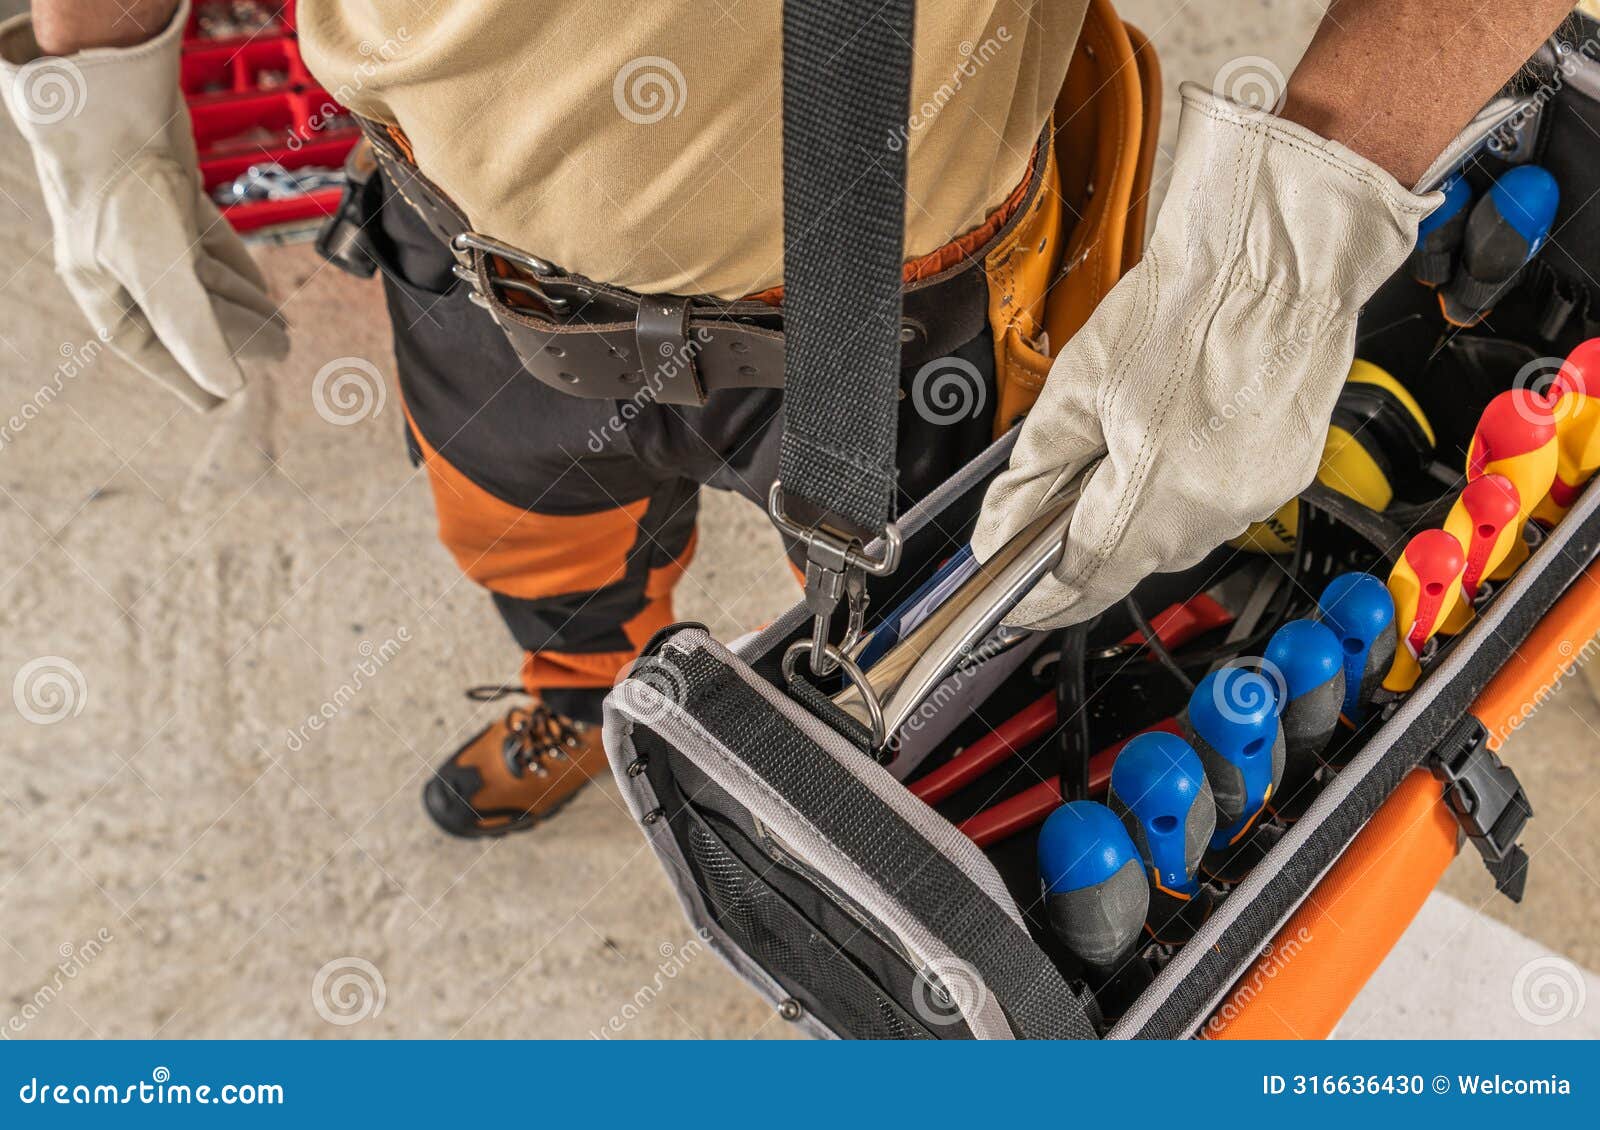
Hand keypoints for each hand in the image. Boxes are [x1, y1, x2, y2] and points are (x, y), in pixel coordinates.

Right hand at [0, 0, 286, 409]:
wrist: (112, 97)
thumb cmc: (120, 186)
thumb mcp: (160, 270)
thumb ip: (194, 330)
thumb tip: (227, 387)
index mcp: (99, 283)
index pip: (145, 344)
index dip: (182, 375)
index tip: (218, 403)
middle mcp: (119, 256)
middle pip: (182, 311)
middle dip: (231, 337)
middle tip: (278, 356)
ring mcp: (145, 223)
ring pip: (200, 278)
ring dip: (241, 305)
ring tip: (283, 331)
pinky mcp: (170, 192)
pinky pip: (206, 243)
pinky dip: (235, 266)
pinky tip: (263, 288)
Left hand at [971, 85, 1435, 629]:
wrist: (1277, 257)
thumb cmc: (1187, 302)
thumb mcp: (1077, 388)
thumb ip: (1033, 472)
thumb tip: (1001, 526)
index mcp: (1158, 490)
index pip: (1086, 579)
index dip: (1042, 598)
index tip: (1013, 601)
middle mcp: (1216, 508)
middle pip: (1129, 562)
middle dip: (1084, 545)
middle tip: (1046, 514)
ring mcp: (1258, 495)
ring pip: (1175, 539)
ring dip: (1135, 517)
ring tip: (1114, 457)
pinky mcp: (1286, 475)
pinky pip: (1218, 508)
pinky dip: (1182, 492)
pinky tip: (1167, 445)